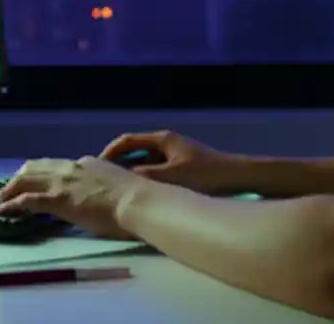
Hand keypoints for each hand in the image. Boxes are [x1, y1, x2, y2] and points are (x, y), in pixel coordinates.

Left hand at [0, 156, 148, 239]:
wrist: (137, 201)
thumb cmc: (136, 198)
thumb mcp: (117, 184)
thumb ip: (104, 186)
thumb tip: (102, 195)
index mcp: (87, 163)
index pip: (58, 166)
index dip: (44, 173)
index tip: (37, 181)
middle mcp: (72, 167)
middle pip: (36, 167)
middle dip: (20, 176)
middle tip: (11, 188)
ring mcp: (63, 182)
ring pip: (27, 178)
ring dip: (12, 188)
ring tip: (3, 199)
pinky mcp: (58, 200)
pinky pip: (27, 200)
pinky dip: (12, 204)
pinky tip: (3, 210)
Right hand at [99, 130, 240, 194]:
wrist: (236, 177)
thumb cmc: (206, 174)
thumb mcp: (173, 176)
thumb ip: (147, 176)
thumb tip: (123, 180)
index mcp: (162, 139)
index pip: (126, 141)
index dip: (109, 153)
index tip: (97, 167)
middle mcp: (165, 143)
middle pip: (133, 151)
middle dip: (117, 164)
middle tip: (103, 181)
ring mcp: (173, 155)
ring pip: (143, 162)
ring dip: (130, 174)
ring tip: (116, 190)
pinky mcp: (179, 167)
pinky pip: (154, 171)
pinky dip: (144, 179)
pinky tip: (140, 195)